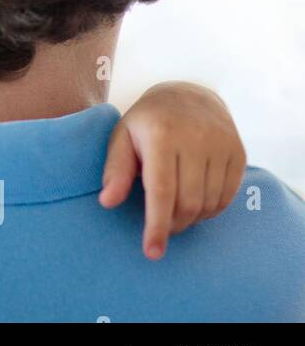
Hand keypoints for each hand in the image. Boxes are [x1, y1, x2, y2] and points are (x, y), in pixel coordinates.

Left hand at [99, 81, 245, 260]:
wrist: (188, 94)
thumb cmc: (147, 122)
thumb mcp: (122, 137)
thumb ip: (115, 170)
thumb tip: (107, 202)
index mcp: (161, 136)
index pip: (161, 191)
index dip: (156, 225)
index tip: (152, 251)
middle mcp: (196, 139)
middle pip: (188, 202)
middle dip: (173, 224)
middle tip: (162, 229)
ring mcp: (221, 145)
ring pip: (209, 203)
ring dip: (192, 219)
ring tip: (176, 214)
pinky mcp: (238, 152)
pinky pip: (228, 196)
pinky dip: (211, 210)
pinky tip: (196, 205)